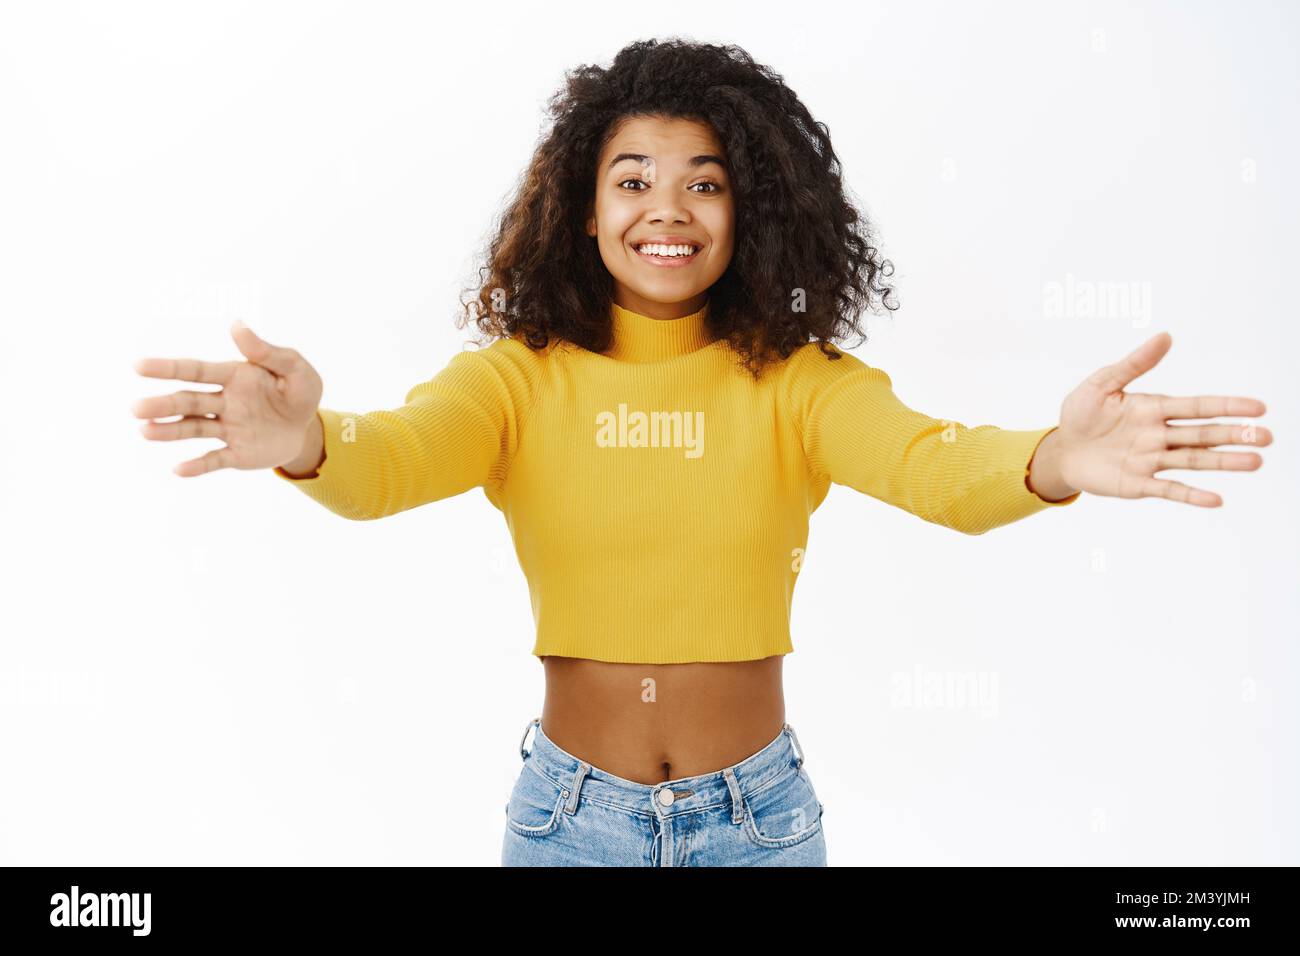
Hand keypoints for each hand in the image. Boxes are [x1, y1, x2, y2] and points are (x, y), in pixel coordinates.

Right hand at [131, 320, 323, 476]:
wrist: (309, 428)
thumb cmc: (299, 392)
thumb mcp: (295, 369)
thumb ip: (267, 351)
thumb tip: (237, 325)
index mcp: (234, 377)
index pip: (196, 371)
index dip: (168, 368)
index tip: (138, 366)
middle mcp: (224, 402)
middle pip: (189, 402)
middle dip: (163, 405)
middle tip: (137, 409)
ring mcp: (228, 428)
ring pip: (194, 428)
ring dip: (170, 431)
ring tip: (145, 431)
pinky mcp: (237, 453)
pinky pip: (215, 459)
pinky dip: (198, 465)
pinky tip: (179, 469)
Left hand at [1045, 332, 1271, 506]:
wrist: (1060, 449)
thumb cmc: (1080, 413)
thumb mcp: (1102, 384)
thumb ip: (1133, 364)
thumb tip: (1166, 336)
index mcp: (1154, 408)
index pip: (1197, 406)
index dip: (1227, 406)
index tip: (1258, 408)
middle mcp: (1159, 434)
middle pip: (1203, 434)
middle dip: (1235, 435)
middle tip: (1267, 437)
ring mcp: (1151, 460)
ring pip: (1194, 460)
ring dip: (1223, 462)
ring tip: (1255, 462)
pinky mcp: (1139, 483)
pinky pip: (1169, 489)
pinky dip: (1191, 495)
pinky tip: (1216, 499)